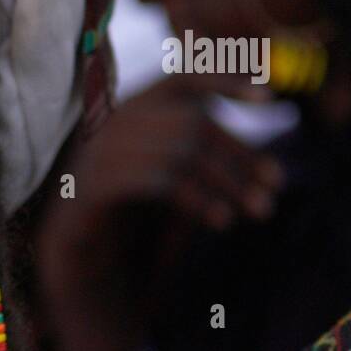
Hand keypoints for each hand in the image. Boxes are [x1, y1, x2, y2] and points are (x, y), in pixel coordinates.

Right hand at [36, 72, 283, 350]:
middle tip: (276, 186)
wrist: (74, 272)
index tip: (268, 96)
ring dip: (227, 179)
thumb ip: (198, 165)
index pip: (178, 78)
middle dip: (240, 153)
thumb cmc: (126, 232)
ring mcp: (94, 157)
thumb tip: (262, 162)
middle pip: (189, 120)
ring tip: (259, 210)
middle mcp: (107, 128)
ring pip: (178, 148)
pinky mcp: (90, 190)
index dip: (222, 79)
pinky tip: (221, 221)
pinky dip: (196, 197)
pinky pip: (154, 180)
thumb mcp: (168, 190)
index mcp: (126, 116)